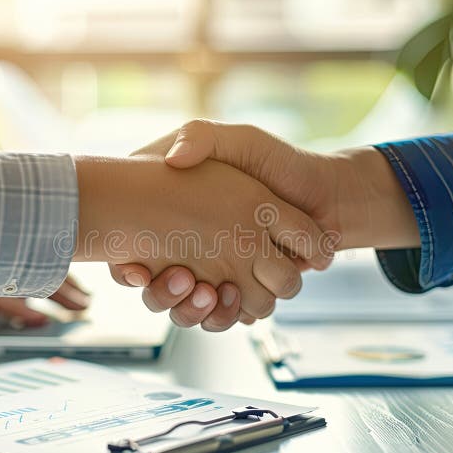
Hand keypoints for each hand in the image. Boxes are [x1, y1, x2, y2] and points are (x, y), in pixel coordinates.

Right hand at [110, 120, 418, 324]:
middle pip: (156, 289)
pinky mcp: (245, 292)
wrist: (327, 196)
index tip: (135, 268)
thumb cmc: (278, 164)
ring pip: (188, 308)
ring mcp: (219, 273)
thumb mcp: (237, 139)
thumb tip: (173, 160)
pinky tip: (232, 297)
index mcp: (179, 217)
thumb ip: (202, 137)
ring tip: (207, 290)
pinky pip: (225, 316)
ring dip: (193, 309)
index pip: (131, 251)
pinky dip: (226, 315)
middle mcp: (193, 249)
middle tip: (180, 278)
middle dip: (163, 295)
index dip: (126, 265)